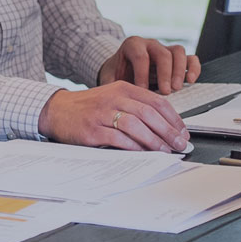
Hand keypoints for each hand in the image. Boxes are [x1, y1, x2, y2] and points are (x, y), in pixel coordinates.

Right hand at [37, 82, 189, 150]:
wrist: (57, 110)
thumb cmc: (90, 107)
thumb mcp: (114, 97)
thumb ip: (135, 106)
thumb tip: (163, 127)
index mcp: (124, 87)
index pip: (156, 100)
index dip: (173, 118)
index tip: (182, 132)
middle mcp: (114, 97)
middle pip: (149, 113)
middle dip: (168, 131)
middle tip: (180, 144)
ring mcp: (103, 113)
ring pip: (136, 125)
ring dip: (154, 140)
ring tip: (165, 151)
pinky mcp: (92, 130)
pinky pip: (118, 139)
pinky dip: (133, 147)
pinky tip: (143, 154)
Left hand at [97, 36, 200, 93]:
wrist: (121, 69)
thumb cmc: (116, 74)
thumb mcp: (109, 78)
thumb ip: (111, 87)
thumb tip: (110, 103)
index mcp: (132, 45)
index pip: (140, 55)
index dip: (142, 74)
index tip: (142, 91)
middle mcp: (150, 45)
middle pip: (162, 53)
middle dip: (165, 73)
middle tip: (165, 92)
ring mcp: (165, 50)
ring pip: (178, 52)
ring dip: (179, 71)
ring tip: (177, 88)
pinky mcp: (176, 59)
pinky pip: (190, 58)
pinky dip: (193, 68)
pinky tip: (191, 81)